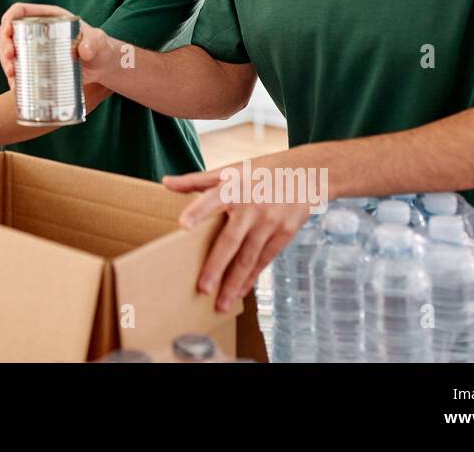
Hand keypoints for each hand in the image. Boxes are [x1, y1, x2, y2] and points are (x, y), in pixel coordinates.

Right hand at [0, 2, 118, 87]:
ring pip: (11, 53)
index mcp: (48, 17)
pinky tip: (14, 87)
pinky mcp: (37, 66)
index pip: (20, 11)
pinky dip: (14, 78)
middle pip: (10, 33)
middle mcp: (38, 31)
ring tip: (11, 75)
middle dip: (4, 46)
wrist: (103, 66)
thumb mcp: (99, 41)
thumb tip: (83, 50)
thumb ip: (94, 42)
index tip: (7, 33)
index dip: (8, 19)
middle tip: (10, 59)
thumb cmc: (101, 47)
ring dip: (5, 63)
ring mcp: (35, 49)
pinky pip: (19, 70)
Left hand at [164, 157, 316, 312]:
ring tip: (220, 304)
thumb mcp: (231, 169)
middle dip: (217, 266)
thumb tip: (165, 183)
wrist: (307, 173)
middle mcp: (251, 206)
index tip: (183, 225)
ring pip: (248, 257)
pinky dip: (251, 277)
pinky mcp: (284, 234)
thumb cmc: (262, 171)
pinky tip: (240, 292)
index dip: (198, 211)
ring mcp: (269, 222)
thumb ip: (197, 180)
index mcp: (234, 187)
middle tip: (203, 289)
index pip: (212, 199)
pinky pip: (264, 260)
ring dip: (234, 282)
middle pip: (231, 240)